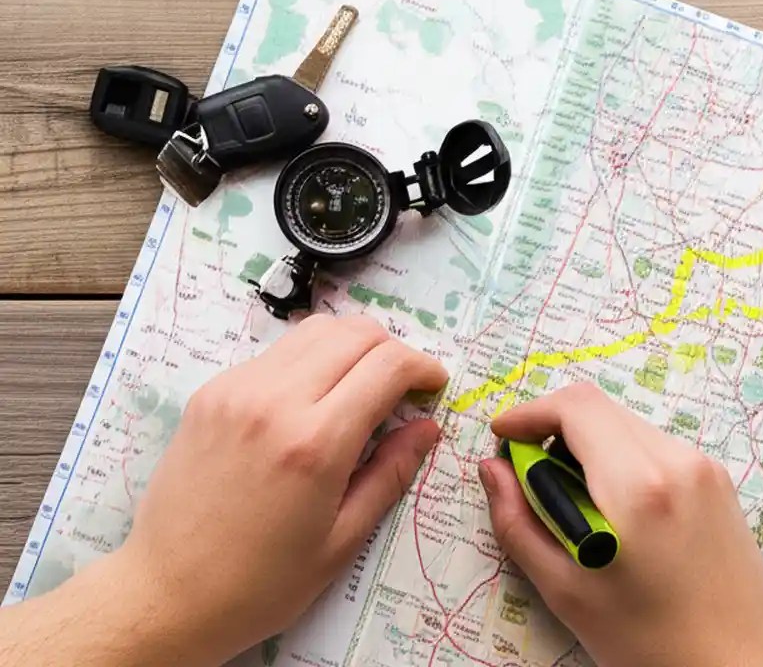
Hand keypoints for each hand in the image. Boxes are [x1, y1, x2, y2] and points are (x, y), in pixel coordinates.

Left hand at [109, 314, 447, 664]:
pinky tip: (311, 405)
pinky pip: (276, 355)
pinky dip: (308, 364)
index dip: (423, 368)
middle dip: (392, 350)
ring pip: (314, 331)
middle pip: (355, 333)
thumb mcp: (343, 540)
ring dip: (350, 349)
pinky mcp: (211, 393)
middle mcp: (274, 401)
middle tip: (402, 389)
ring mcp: (236, 390)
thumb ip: (390, 474)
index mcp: (315, 443)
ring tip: (359, 390)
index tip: (433, 386)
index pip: (387, 365)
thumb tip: (426, 428)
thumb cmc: (261, 582)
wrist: (166, 593)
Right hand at [479, 383, 762, 666]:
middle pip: (601, 411)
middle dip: (557, 433)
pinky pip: (658, 450)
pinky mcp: (719, 483)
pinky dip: (625, 465)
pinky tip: (618, 517)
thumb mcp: (567, 590)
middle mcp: (678, 462)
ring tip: (577, 510)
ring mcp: (705, 469)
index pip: (577, 407)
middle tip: (531, 481)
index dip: (530, 413)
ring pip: (629, 428)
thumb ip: (519, 522)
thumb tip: (492, 470)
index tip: (503, 438)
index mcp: (639, 485)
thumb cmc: (650, 643)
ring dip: (591, 450)